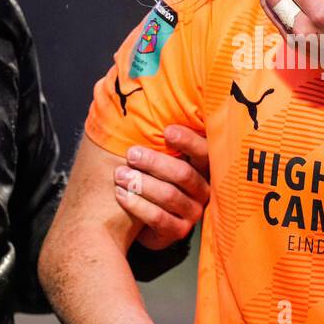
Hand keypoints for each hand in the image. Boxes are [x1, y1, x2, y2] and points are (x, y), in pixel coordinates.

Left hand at [114, 125, 209, 249]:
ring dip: (141, 184)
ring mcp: (193, 213)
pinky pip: (159, 219)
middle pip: (184, 174)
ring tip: (119, 175)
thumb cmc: (145, 177)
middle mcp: (203, 190)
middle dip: (155, 163)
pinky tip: (120, 195)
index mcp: (201, 167)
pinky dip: (138, 205)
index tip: (166, 132)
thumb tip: (133, 92)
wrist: (135, 216)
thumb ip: (154, 134)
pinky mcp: (178, 232)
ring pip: (170, 196)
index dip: (188, 141)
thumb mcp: (154, 154)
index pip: (204, 152)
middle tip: (131, 154)